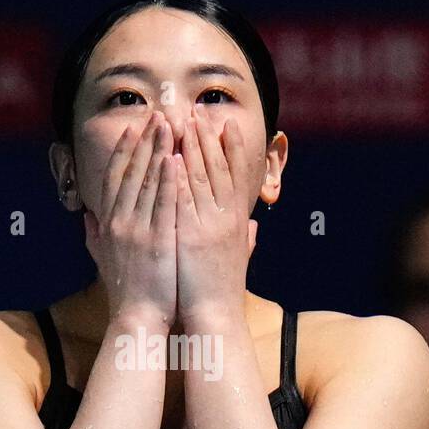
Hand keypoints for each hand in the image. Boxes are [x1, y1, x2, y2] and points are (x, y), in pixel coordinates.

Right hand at [83, 111, 176, 323]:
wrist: (135, 320)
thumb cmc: (125, 292)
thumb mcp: (102, 260)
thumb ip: (95, 236)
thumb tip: (87, 219)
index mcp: (109, 224)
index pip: (114, 178)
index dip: (123, 151)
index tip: (133, 128)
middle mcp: (119, 222)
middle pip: (131, 172)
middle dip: (143, 140)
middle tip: (156, 114)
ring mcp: (137, 230)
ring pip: (146, 182)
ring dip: (156, 150)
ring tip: (168, 125)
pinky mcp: (156, 241)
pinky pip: (162, 205)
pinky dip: (167, 181)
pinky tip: (174, 160)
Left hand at [173, 106, 256, 325]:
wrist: (215, 317)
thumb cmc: (223, 291)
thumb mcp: (239, 259)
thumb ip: (246, 239)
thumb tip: (255, 227)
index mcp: (236, 221)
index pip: (236, 176)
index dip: (231, 148)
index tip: (224, 124)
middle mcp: (226, 219)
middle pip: (219, 169)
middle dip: (208, 138)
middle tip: (198, 111)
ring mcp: (209, 226)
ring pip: (203, 178)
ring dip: (193, 148)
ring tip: (185, 122)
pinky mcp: (191, 237)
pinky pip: (185, 201)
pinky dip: (180, 179)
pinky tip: (174, 157)